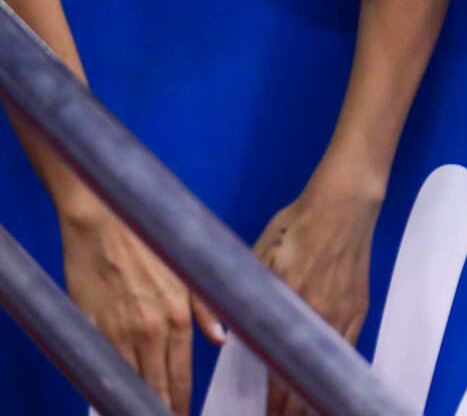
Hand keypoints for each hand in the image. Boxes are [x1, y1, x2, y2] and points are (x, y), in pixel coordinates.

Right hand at [60, 206, 220, 411]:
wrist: (106, 222)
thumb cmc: (149, 244)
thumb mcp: (187, 272)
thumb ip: (206, 308)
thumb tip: (221, 338)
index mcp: (178, 317)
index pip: (182, 375)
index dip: (182, 402)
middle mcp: (150, 330)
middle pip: (156, 385)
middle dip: (161, 408)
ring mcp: (118, 331)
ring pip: (129, 381)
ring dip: (135, 401)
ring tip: (141, 413)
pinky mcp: (91, 327)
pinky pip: (101, 366)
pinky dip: (108, 383)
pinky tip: (112, 396)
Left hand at [251, 178, 381, 413]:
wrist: (345, 203)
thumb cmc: (298, 226)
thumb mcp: (259, 258)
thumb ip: (244, 295)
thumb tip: (224, 333)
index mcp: (296, 306)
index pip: (284, 370)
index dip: (276, 402)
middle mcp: (325, 317)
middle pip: (311, 378)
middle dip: (296, 409)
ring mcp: (347, 313)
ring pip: (333, 370)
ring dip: (317, 394)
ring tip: (305, 412)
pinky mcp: (360, 307)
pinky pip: (348, 351)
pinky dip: (337, 371)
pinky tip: (327, 382)